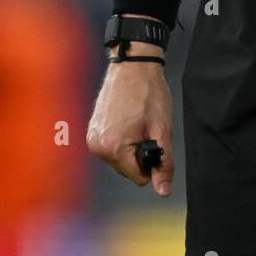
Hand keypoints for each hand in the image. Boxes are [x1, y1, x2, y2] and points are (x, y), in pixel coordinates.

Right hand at [86, 57, 174, 196]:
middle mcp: (97, 146)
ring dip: (130, 145)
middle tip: (145, 126)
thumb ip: (163, 163)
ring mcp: (92, 138)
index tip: (154, 139)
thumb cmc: (148, 92)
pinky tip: (127, 118)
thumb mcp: (162, 129)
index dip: (151, 161)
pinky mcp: (92, 130)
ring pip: (119, 159)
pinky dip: (121, 138)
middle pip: (127, 169)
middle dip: (139, 153)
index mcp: (113, 148)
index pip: (138, 177)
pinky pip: (111, 146)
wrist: (133, 64)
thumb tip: (163, 191)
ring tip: (136, 120)